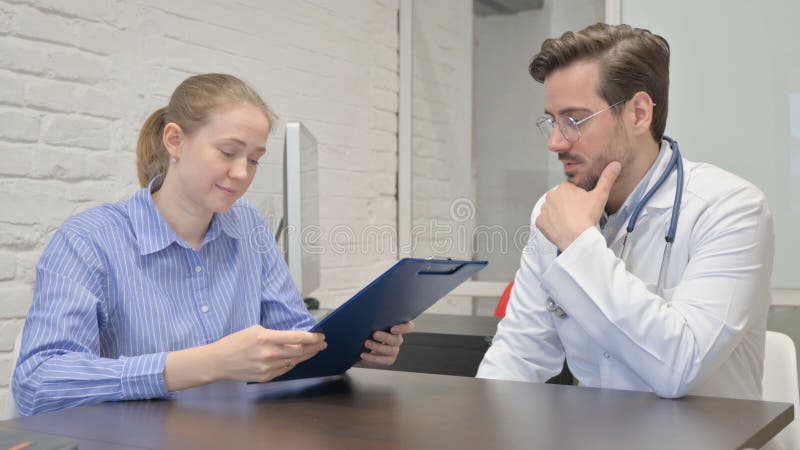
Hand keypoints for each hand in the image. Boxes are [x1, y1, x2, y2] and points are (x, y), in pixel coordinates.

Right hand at [209, 325, 326, 382]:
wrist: (219, 361)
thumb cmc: (235, 342)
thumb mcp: (255, 330)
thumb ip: (274, 333)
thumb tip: (293, 337)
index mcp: (266, 338)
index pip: (297, 338)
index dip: (312, 338)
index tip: (321, 336)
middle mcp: (268, 354)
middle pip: (299, 351)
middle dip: (314, 347)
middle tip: (322, 344)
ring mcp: (267, 368)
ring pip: (294, 362)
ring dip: (306, 356)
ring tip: (314, 351)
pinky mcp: (265, 377)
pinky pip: (284, 369)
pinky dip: (292, 363)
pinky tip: (297, 359)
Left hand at [359, 321, 414, 366]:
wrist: (361, 342)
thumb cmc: (367, 328)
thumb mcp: (372, 321)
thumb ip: (375, 318)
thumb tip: (368, 311)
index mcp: (397, 326)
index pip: (408, 327)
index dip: (403, 328)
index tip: (392, 329)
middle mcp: (398, 338)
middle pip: (397, 339)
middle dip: (385, 337)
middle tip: (374, 334)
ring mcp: (394, 350)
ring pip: (391, 350)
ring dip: (378, 347)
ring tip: (366, 343)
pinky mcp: (388, 359)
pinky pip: (384, 361)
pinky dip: (373, 359)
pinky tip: (364, 355)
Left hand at [535, 161, 621, 250]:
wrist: (577, 237)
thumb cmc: (587, 217)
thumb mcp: (600, 195)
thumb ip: (607, 179)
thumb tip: (615, 165)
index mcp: (564, 188)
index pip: (570, 191)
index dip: (578, 199)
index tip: (582, 207)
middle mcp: (551, 196)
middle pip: (560, 200)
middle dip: (567, 206)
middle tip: (577, 215)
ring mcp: (544, 209)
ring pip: (551, 210)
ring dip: (557, 215)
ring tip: (569, 223)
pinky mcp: (539, 222)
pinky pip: (544, 222)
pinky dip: (550, 225)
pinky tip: (560, 228)